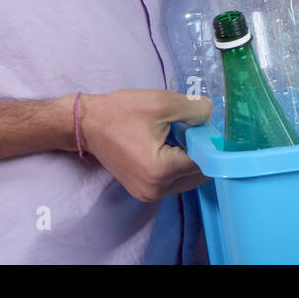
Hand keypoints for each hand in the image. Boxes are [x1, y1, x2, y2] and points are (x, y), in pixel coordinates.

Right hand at [76, 90, 211, 201]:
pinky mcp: (143, 190)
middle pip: (198, 174)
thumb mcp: (163, 103)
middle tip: (190, 128)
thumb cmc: (121, 112)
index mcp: (160, 171)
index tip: (205, 125)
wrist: (86, 123)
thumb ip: (196, 111)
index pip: (204, 162)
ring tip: (176, 135)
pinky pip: (172, 179)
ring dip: (188, 158)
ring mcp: (147, 194)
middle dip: (200, 151)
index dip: (209, 142)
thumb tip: (212, 116)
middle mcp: (155, 190)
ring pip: (186, 178)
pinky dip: (176, 163)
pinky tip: (167, 143)